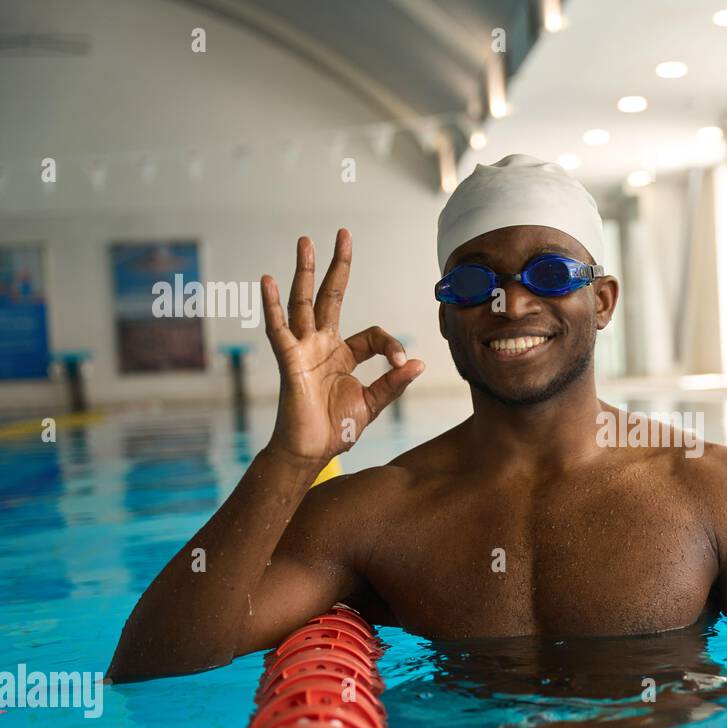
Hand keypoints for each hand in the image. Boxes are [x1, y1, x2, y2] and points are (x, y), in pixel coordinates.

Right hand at [261, 229, 423, 466]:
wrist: (310, 452)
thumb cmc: (336, 429)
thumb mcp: (373, 403)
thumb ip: (393, 382)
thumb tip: (418, 362)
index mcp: (343, 355)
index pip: (372, 334)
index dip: (390, 344)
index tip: (401, 362)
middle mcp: (321, 346)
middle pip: (330, 297)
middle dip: (337, 266)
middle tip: (342, 234)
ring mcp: (303, 350)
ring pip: (303, 303)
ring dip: (305, 272)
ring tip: (305, 242)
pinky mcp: (289, 361)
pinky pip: (278, 329)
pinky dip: (272, 305)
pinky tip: (268, 280)